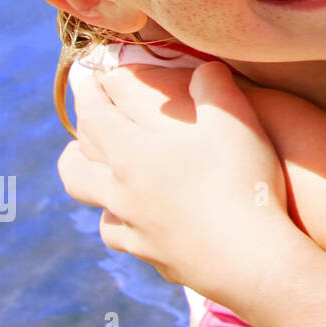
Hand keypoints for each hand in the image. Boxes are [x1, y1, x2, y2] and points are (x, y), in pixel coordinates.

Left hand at [58, 61, 293, 298]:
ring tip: (100, 169)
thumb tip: (206, 67)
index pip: (94, 115)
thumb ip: (215, 87)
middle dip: (77, 137)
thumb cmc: (241, 183)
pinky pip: (119, 234)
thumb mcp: (236, 122)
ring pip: (93, 202)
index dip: (87, 92)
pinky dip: (118, 219)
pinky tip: (133, 217)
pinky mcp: (151, 255)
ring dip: (89, 180)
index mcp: (133, 153)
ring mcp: (133, 227)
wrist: (249, 259)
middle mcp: (122, 191)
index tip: (84, 74)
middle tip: (87, 120)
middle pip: (76, 164)